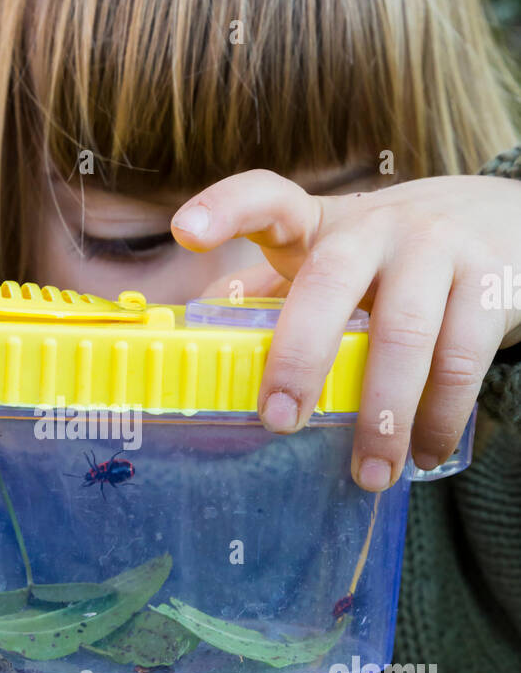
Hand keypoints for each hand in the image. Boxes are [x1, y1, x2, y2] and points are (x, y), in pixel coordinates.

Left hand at [171, 170, 520, 489]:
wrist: (515, 222)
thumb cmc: (401, 256)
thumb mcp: (339, 257)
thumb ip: (278, 287)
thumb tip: (201, 321)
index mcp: (325, 224)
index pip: (269, 198)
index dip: (226, 209)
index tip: (185, 232)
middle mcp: (378, 227)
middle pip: (329, 281)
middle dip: (300, 354)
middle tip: (279, 420)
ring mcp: (438, 249)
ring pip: (403, 334)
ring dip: (382, 413)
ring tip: (369, 473)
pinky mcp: (491, 282)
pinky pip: (460, 360)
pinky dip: (440, 417)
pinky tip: (423, 453)